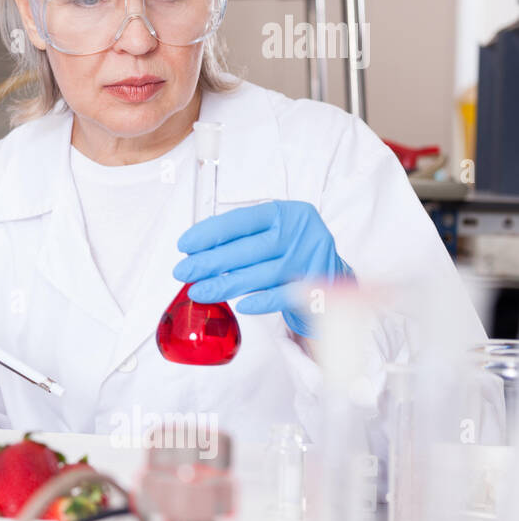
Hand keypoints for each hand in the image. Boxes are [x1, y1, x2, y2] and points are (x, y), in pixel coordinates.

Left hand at [172, 200, 353, 336]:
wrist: (338, 280)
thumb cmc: (293, 254)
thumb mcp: (272, 235)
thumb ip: (241, 237)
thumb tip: (197, 250)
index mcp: (287, 213)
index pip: (242, 220)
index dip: (210, 233)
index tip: (185, 245)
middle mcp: (302, 233)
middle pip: (248, 249)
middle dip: (210, 261)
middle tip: (183, 272)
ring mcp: (312, 260)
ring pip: (261, 274)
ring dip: (225, 285)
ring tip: (198, 291)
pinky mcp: (320, 289)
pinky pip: (283, 296)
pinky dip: (260, 301)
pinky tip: (239, 306)